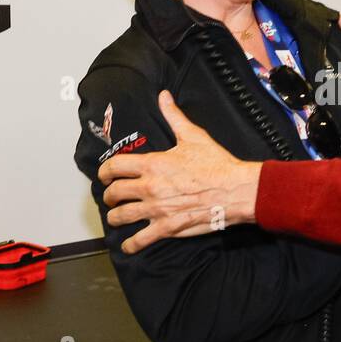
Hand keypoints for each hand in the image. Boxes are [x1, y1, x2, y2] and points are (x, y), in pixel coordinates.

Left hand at [98, 91, 261, 253]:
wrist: (235, 190)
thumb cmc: (217, 164)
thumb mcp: (193, 136)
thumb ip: (174, 116)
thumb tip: (164, 97)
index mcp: (153, 164)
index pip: (115, 166)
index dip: (104, 171)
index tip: (105, 175)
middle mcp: (150, 187)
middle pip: (114, 193)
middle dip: (108, 195)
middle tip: (110, 196)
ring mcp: (157, 209)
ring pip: (121, 216)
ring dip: (114, 217)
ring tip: (115, 218)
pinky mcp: (167, 227)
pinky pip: (141, 239)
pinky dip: (131, 244)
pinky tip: (128, 245)